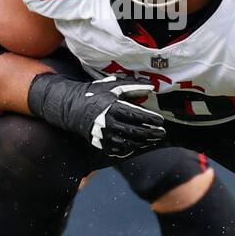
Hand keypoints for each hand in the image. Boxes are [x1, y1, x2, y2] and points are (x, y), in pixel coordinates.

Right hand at [28, 72, 165, 157]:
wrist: (72, 108)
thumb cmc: (95, 94)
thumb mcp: (112, 86)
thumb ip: (133, 87)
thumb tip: (151, 87)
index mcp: (113, 107)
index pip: (137, 115)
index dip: (150, 119)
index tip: (160, 120)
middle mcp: (109, 123)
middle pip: (135, 131)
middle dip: (151, 133)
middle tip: (161, 133)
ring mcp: (105, 135)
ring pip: (129, 143)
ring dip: (144, 142)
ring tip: (153, 140)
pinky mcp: (101, 144)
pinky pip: (119, 149)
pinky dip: (131, 148)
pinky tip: (140, 145)